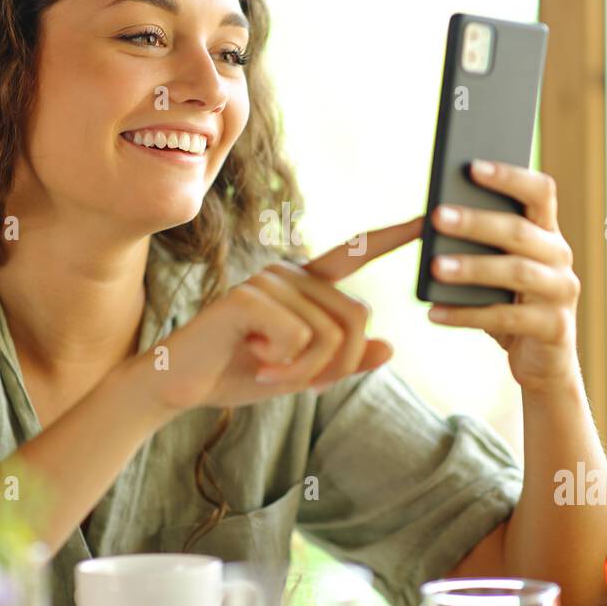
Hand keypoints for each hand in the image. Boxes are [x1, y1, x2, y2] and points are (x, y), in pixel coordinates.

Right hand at [143, 215, 422, 411]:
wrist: (179, 384)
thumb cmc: (238, 373)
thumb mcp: (301, 373)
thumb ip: (343, 361)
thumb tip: (390, 348)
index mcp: (303, 284)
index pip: (353, 254)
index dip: (391, 236)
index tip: (427, 220)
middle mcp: (288, 273)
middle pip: (356, 318)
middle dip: (337, 365)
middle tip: (296, 381)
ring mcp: (267, 280)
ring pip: (330, 336)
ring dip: (304, 372)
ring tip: (267, 370)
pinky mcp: (248, 298)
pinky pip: (299, 337)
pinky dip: (283, 365)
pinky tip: (252, 360)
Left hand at [425, 159, 581, 390]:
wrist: (543, 362)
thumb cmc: (510, 304)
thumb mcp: (497, 270)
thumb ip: (480, 244)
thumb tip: (433, 219)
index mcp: (547, 233)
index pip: (540, 191)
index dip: (510, 176)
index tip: (472, 166)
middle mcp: (561, 257)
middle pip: (520, 231)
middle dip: (476, 222)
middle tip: (437, 216)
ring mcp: (562, 293)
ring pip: (515, 272)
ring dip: (472, 268)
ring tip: (434, 266)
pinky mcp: (555, 328)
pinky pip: (505, 319)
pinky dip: (466, 315)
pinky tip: (434, 312)